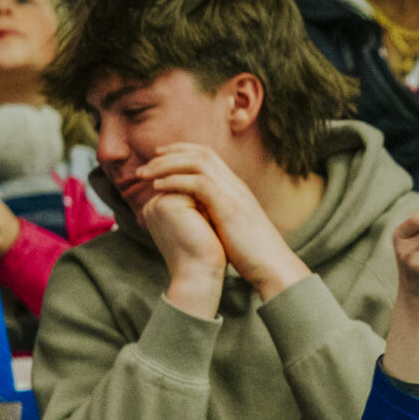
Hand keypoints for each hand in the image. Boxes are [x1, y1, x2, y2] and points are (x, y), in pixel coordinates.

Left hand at [138, 145, 308, 300]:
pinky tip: (158, 187)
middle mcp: (235, 184)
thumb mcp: (231, 227)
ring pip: (197, 162)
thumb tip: (196, 216)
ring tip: (145, 174)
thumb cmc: (251, 254)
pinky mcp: (228, 206)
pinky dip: (176, 180)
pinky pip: (198, 182)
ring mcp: (233, 193)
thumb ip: (215, 215)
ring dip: (167, 165)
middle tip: (146, 162)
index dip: (181, 152)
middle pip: (200, 152)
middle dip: (170, 153)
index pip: (207, 155)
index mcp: (235, 187)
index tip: (158, 159)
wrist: (273, 267)